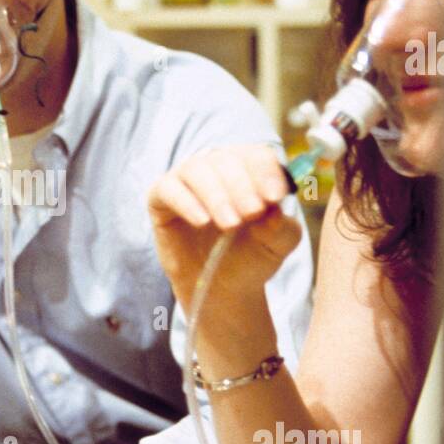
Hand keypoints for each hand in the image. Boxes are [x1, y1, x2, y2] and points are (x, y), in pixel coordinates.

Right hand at [147, 145, 301, 314]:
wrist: (221, 287)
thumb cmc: (251, 255)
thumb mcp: (277, 245)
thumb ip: (282, 227)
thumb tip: (274, 211)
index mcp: (249, 169)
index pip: (257, 156)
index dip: (266, 173)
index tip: (274, 198)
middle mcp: (216, 166)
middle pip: (227, 160)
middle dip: (242, 187)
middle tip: (252, 214)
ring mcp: (187, 179)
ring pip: (197, 169)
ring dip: (216, 195)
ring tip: (230, 224)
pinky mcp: (161, 198)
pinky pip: (168, 189)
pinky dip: (186, 202)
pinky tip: (202, 221)